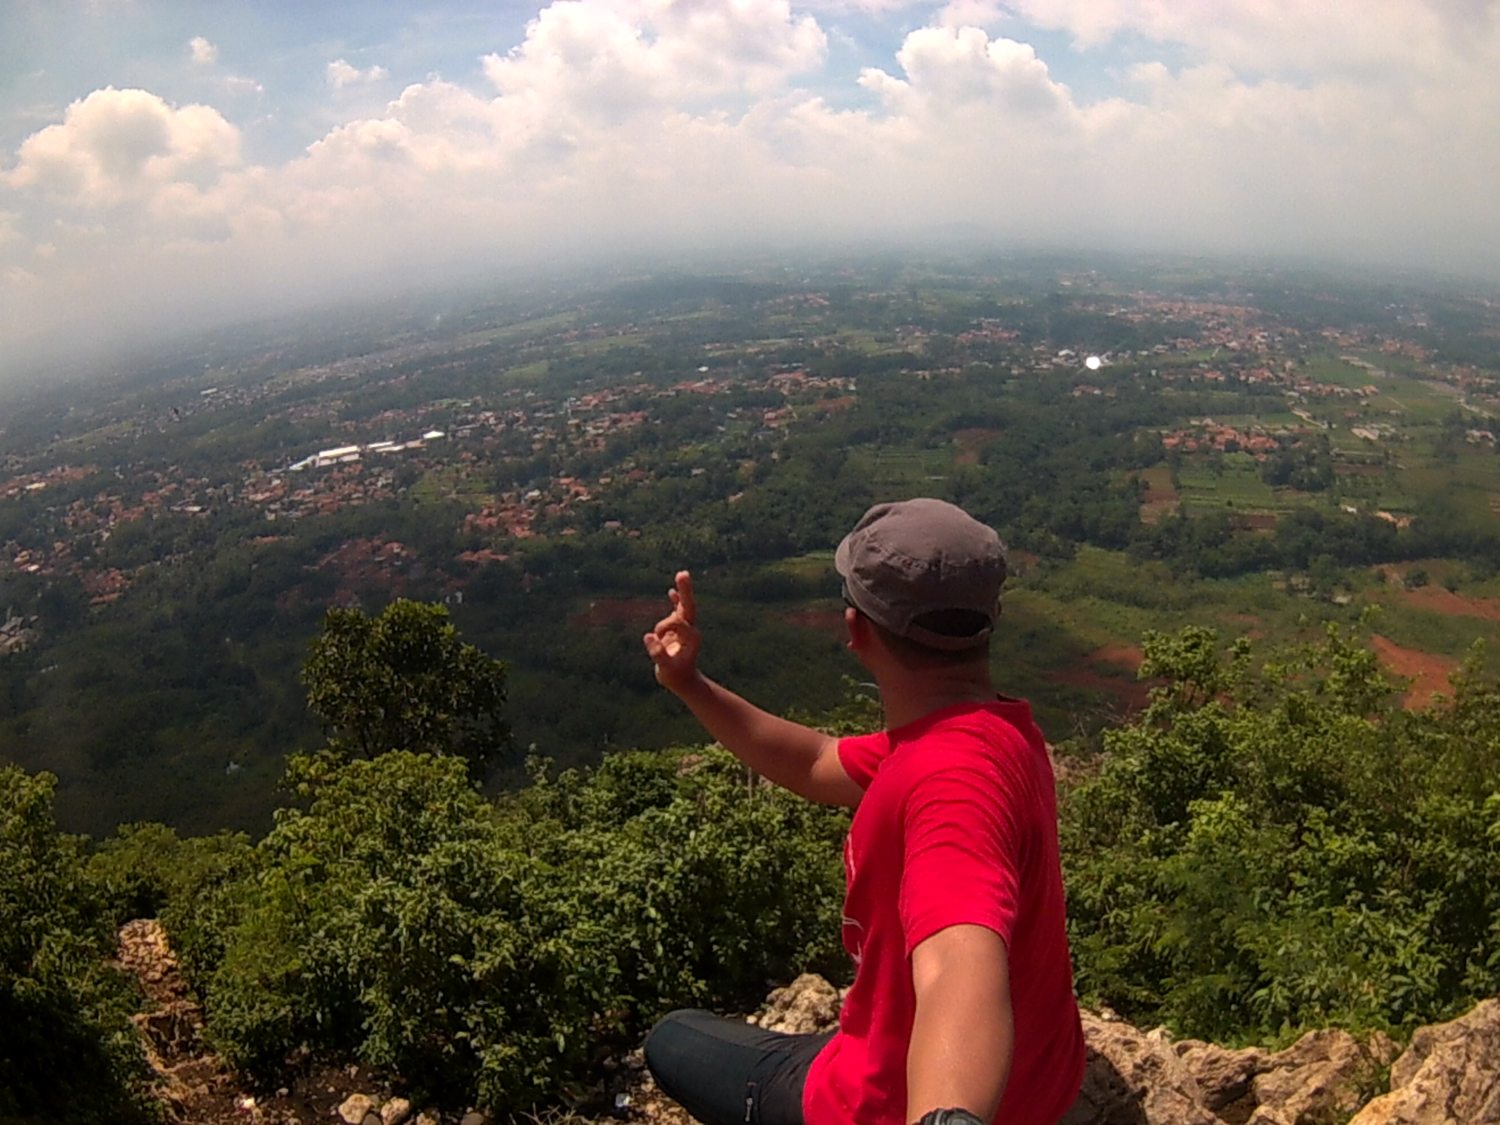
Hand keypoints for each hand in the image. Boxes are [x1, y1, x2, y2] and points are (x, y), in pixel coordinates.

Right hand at [643, 570, 701, 692]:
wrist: (682, 680)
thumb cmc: (675, 676)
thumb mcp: (666, 670)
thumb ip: (658, 654)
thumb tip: (648, 637)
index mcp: (691, 638)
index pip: (678, 622)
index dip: (665, 628)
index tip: (656, 639)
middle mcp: (691, 630)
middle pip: (688, 606)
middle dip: (685, 591)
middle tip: (683, 573)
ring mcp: (685, 628)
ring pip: (681, 607)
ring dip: (678, 597)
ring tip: (681, 578)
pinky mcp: (678, 628)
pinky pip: (677, 610)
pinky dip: (675, 600)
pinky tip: (672, 591)